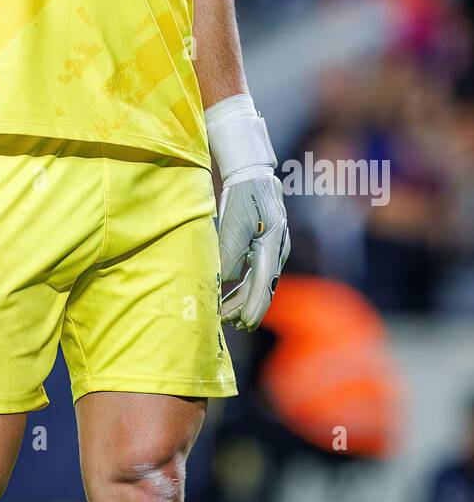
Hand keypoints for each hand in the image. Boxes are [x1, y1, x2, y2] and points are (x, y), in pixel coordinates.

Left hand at [218, 172, 290, 331]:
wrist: (253, 177)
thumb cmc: (243, 197)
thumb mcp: (233, 225)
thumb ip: (230, 253)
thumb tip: (226, 281)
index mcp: (272, 244)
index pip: (263, 282)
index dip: (254, 305)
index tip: (246, 323)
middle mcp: (277, 251)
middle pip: (262, 287)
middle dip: (246, 308)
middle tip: (227, 324)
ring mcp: (273, 251)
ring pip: (258, 283)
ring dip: (242, 300)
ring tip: (225, 316)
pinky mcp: (265, 250)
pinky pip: (256, 274)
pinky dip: (243, 288)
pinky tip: (230, 299)